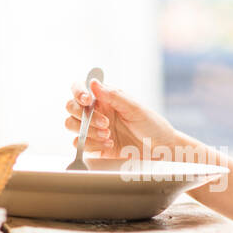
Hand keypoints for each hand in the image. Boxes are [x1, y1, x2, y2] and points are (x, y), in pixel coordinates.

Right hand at [64, 75, 180, 160]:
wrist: (161, 149)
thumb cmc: (152, 125)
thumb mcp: (135, 107)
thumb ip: (113, 95)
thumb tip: (93, 83)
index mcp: (104, 98)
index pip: (80, 89)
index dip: (78, 92)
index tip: (87, 100)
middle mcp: (96, 112)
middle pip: (71, 108)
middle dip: (84, 115)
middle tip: (104, 122)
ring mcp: (94, 129)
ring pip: (71, 125)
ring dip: (88, 131)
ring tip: (108, 135)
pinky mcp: (95, 146)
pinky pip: (80, 144)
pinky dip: (92, 144)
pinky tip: (110, 144)